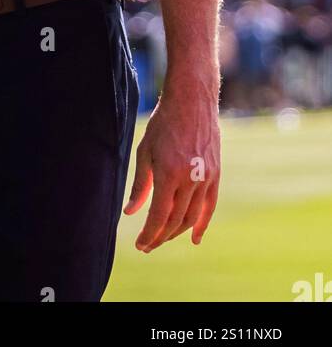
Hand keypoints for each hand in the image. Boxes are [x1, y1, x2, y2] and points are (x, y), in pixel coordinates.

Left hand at [123, 75, 220, 251]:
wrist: (192, 101)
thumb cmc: (163, 124)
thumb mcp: (145, 151)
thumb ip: (140, 185)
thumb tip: (130, 213)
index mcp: (169, 173)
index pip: (159, 216)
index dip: (149, 234)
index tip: (140, 244)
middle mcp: (190, 179)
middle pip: (175, 220)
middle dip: (160, 236)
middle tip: (148, 244)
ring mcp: (206, 178)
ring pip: (192, 217)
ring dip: (177, 232)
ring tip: (163, 238)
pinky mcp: (216, 174)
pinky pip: (209, 206)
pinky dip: (202, 224)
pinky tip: (194, 238)